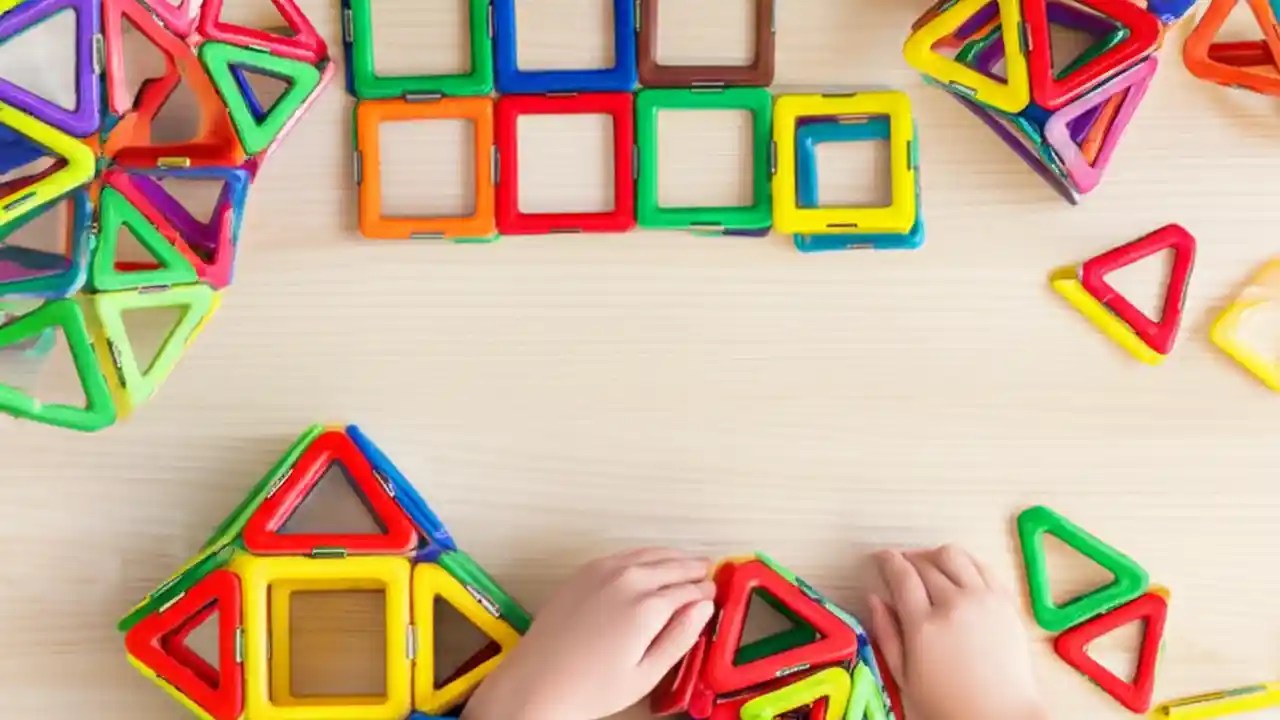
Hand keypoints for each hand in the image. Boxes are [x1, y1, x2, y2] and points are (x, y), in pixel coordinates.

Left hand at [463, 548, 715, 719]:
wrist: (537, 682)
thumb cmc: (590, 687)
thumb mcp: (646, 674)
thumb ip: (679, 637)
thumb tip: (704, 609)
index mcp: (647, 607)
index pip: (689, 591)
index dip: (705, 592)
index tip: (714, 594)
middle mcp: (627, 580)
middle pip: (672, 565)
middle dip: (693, 569)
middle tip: (707, 572)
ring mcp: (603, 571)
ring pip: (649, 553)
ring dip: (672, 557)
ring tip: (687, 563)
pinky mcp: (585, 571)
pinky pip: (626, 554)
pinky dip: (646, 555)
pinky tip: (650, 562)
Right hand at [867, 546, 1046, 719]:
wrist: (1000, 715)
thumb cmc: (949, 703)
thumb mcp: (904, 675)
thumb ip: (885, 633)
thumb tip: (874, 598)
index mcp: (924, 625)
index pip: (901, 574)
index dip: (887, 560)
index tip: (881, 558)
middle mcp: (954, 605)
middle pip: (924, 562)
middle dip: (908, 559)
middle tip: (902, 567)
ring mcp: (983, 600)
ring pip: (953, 554)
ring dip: (935, 555)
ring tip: (928, 566)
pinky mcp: (1005, 601)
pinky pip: (982, 565)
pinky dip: (965, 562)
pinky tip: (957, 573)